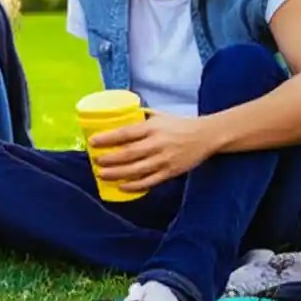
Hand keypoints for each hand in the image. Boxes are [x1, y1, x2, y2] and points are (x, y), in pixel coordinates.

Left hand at [90, 112, 216, 191]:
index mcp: (153, 127)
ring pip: (137, 169)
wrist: (207, 136)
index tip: (93, 142)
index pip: (126, 133)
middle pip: (129, 153)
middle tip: (96, 161)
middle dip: (110, 159)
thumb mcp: (159, 115)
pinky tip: (122, 187)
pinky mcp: (171, 172)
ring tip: (102, 174)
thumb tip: (118, 114)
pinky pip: (150, 181)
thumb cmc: (179, 124)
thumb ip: (140, 116)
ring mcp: (164, 159)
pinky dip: (135, 186)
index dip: (108, 138)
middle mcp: (157, 143)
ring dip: (118, 173)